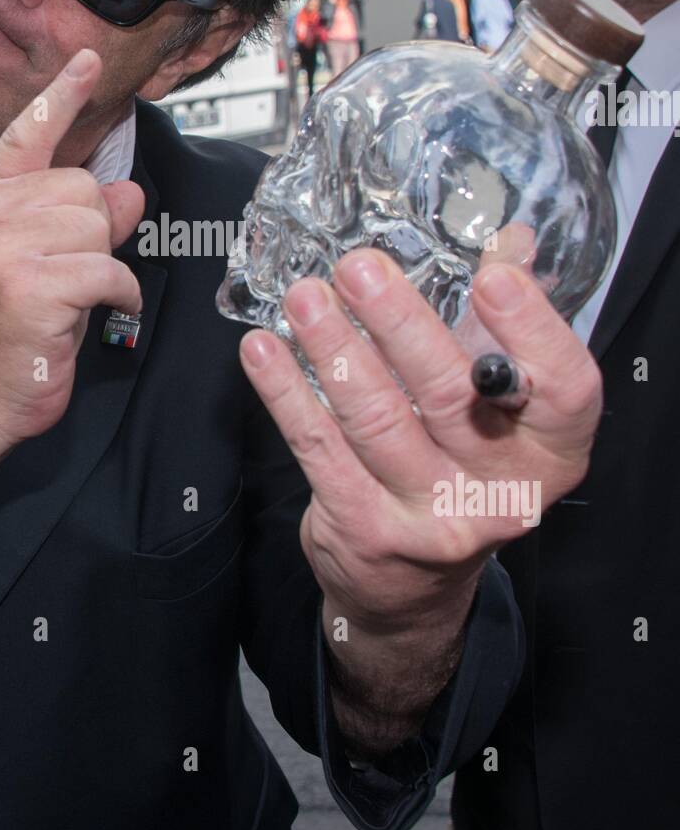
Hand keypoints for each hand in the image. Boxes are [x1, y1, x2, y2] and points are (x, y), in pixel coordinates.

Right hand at [0, 49, 143, 445]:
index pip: (27, 135)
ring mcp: (4, 249)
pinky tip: (97, 312)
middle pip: (84, 189)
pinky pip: (107, 270)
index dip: (62, 97)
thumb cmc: (17, 328)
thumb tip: (128, 190)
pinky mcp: (30, 286)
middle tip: (69, 276)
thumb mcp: (53, 261)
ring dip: (103, 267)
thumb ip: (87, 219)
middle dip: (95, 233)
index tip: (89, 60)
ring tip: (72, 298)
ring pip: (97, 227)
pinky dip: (118, 294)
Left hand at [239, 248, 601, 634]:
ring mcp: (430, 517)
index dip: (532, 330)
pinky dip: (287, 393)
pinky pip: (320, 448)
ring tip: (306, 297)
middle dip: (400, 323)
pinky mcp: (364, 528)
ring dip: (334, 348)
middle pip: (453, 397)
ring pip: (378, 420)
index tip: (492, 275)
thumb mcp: (500, 410)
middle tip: (360, 268)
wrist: (411, 588)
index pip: (563, 390)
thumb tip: (509, 241)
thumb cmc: (461, 471)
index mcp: (550, 455)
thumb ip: (505, 326)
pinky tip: (265, 350)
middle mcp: (499, 492)